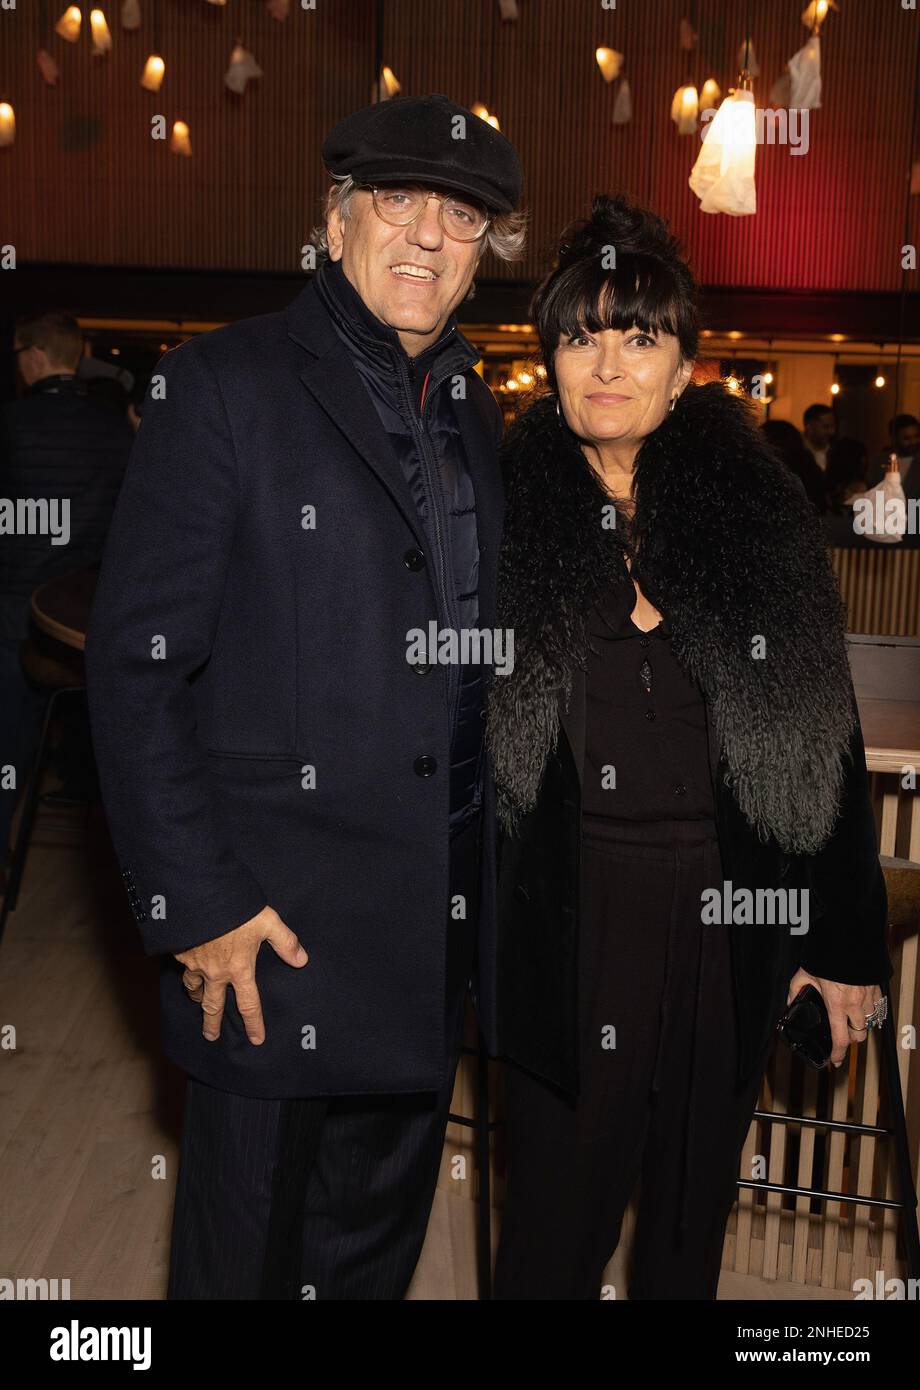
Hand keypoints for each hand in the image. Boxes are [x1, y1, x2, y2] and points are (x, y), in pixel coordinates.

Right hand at [174, 906, 307, 1044]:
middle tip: (211, 1036)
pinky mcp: (181, 952)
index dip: (254, 1023)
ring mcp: (196, 964)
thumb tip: (302, 960)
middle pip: (213, 1006)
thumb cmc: (237, 910)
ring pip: (194, 988)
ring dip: (197, 996)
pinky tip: (188, 967)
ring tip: (197, 1000)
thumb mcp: (268, 922)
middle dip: (212, 1023)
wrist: (201, 897)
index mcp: (239, 969)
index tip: (256, 1039)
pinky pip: (183, 968)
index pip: (249, 1004)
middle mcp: (216, 972)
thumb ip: (285, 941)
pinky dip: (186, 972)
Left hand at [786, 967, 882, 1068]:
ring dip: (861, 1025)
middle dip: (851, 1039)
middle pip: (859, 1035)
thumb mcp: (803, 974)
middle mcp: (854, 1004)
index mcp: (836, 1005)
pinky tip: (862, 1006)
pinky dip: (871, 1011)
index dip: (838, 1054)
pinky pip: (877, 1007)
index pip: (840, 1039)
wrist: (847, 940)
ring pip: (870, 1022)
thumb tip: (789, 1002)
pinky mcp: (876, 988)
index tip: (834, 1061)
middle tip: (842, 1035)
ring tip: (851, 1020)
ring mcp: (867, 997)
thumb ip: (795, 990)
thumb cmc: (826, 957)